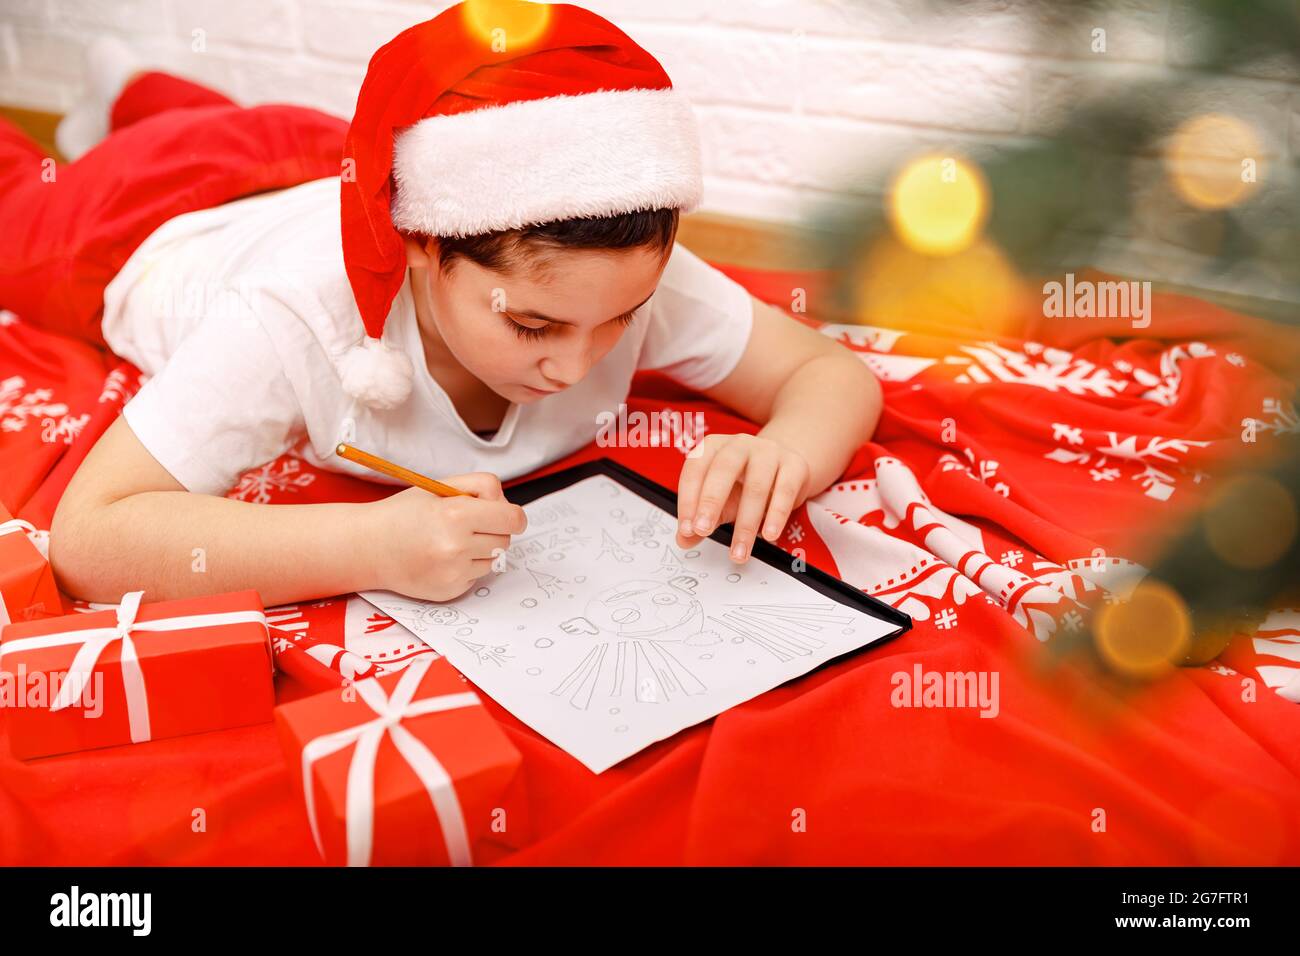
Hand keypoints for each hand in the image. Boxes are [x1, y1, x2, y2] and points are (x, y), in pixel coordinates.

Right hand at [368, 472, 527, 601]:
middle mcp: (456, 546)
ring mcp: (453, 572)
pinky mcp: (450, 591)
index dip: (513, 516)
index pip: (513, 519)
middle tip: (469, 525)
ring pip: (493, 560)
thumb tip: (508, 506)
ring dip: (481, 550)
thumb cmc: (404, 514)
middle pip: (505, 540)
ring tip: (451, 541)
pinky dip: (466, 567)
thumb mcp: (440, 487)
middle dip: (494, 530)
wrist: (369, 547)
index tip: (506, 516)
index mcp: (456, 515)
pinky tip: (442, 558)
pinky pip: (476, 576)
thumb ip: (481, 487)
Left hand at [674, 434, 809, 562]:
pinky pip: (785, 491)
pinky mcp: (794, 465)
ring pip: (756, 486)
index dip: (688, 500)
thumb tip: (684, 539)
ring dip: (745, 523)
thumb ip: (700, 519)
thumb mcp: (720, 500)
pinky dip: (776, 515)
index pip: (694, 470)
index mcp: (713, 447)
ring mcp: (768, 452)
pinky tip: (768, 535)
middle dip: (711, 503)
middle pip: (723, 470)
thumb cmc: (746, 483)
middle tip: (703, 531)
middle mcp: (739, 445)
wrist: (786, 467)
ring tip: (739, 551)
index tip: (687, 529)